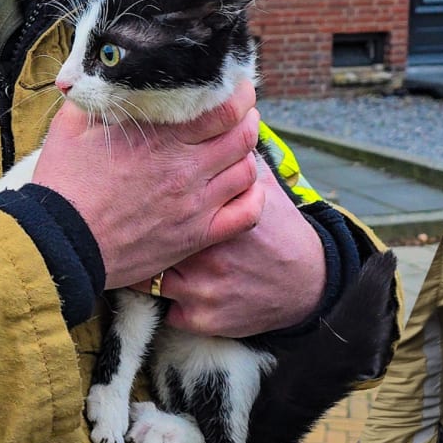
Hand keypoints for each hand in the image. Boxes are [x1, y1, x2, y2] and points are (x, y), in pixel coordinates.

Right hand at [33, 81, 264, 288]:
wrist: (60, 243)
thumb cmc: (63, 184)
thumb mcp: (72, 125)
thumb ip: (100, 94)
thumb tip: (111, 71)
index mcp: (162, 138)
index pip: (225, 108)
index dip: (239, 94)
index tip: (236, 89)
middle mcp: (186, 169)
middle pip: (243, 136)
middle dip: (248, 119)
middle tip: (240, 115)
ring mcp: (196, 204)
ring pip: (248, 171)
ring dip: (247, 156)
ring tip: (237, 150)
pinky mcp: (197, 235)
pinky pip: (247, 214)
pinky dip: (254, 198)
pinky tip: (244, 189)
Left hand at [149, 153, 326, 336]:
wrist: (307, 283)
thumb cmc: (281, 232)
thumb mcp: (265, 190)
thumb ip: (238, 162)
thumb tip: (220, 123)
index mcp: (217, 218)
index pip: (162, 208)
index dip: (145, 205)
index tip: (135, 201)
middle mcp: (208, 255)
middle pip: (150, 245)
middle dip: (143, 240)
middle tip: (134, 233)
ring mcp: (204, 291)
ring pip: (150, 282)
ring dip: (148, 273)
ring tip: (150, 263)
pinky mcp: (205, 320)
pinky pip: (169, 312)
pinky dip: (171, 304)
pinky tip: (179, 292)